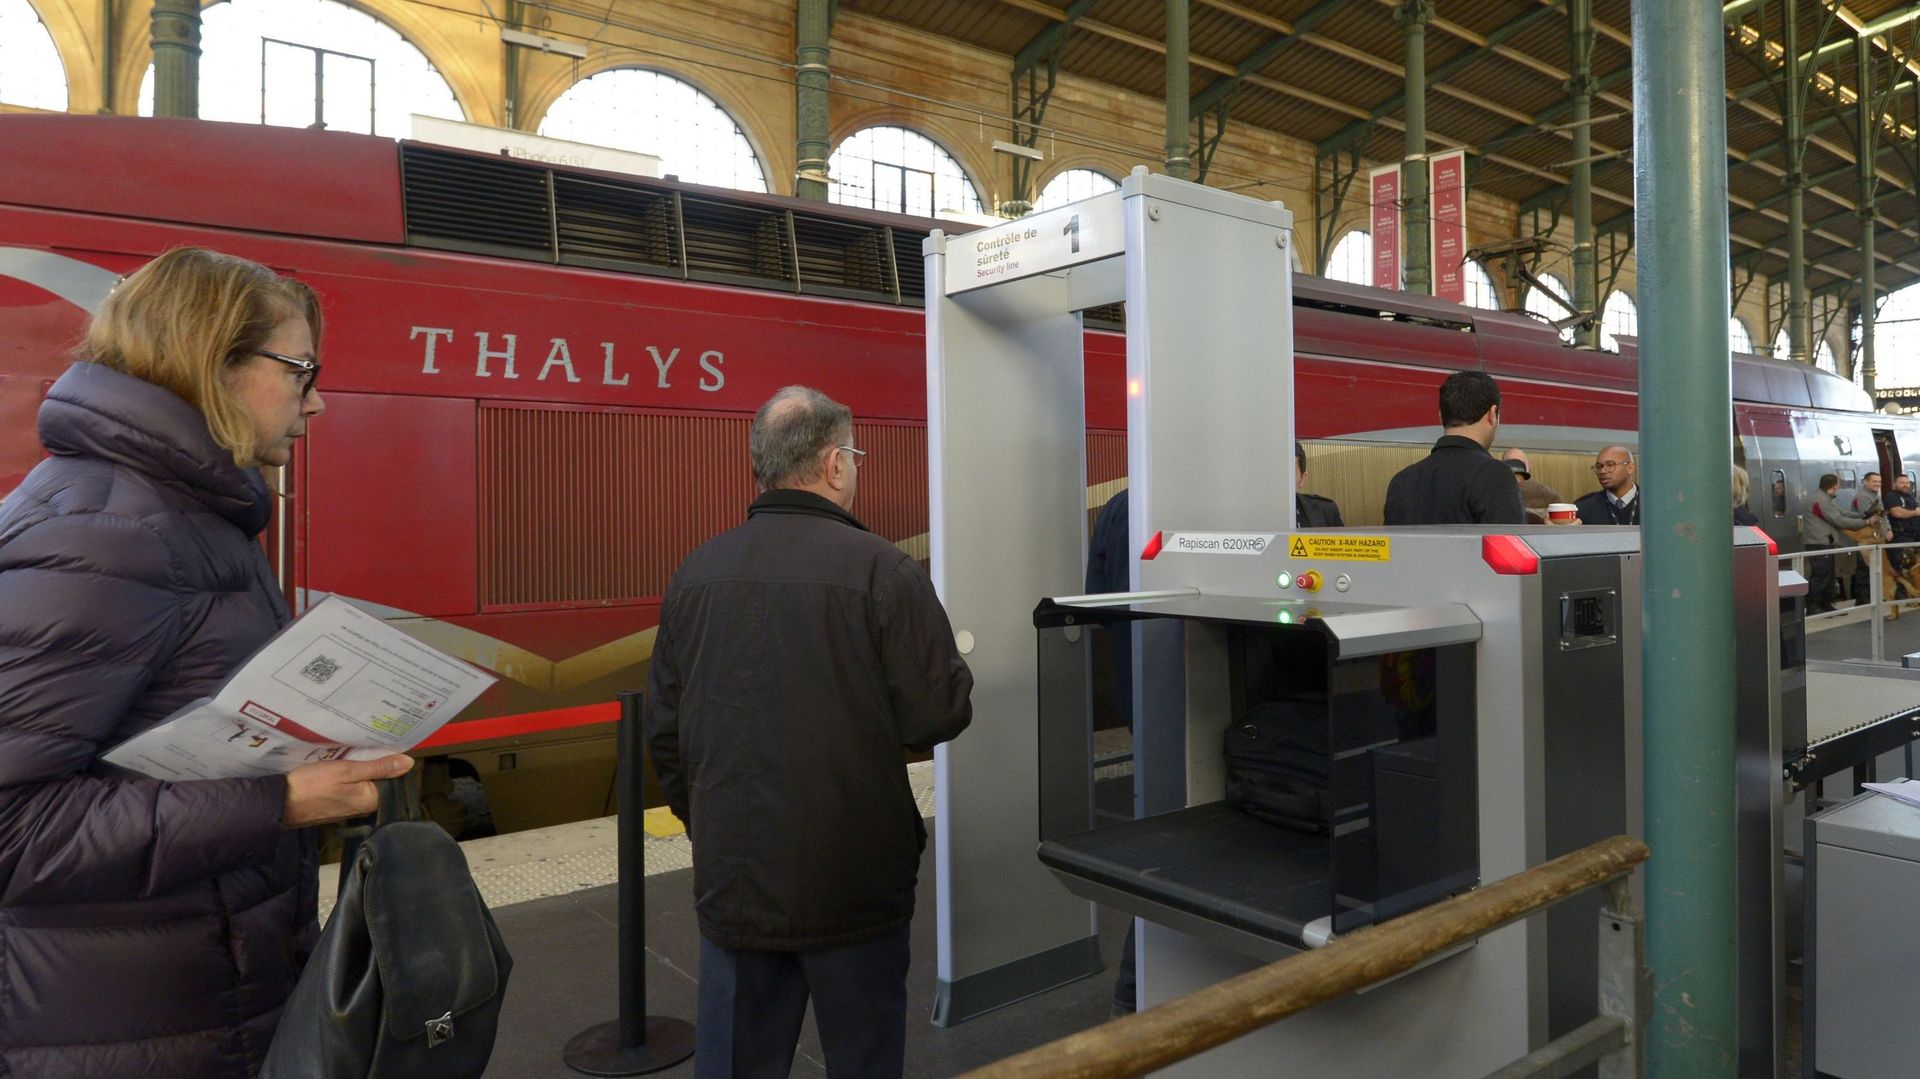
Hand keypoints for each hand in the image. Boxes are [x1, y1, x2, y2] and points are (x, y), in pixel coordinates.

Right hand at [282, 754, 413, 827]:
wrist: (279, 802)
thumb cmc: (312, 785)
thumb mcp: (347, 770)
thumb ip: (378, 767)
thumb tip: (408, 763)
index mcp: (371, 800)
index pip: (394, 779)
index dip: (392, 761)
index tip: (390, 743)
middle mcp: (363, 807)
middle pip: (379, 781)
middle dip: (377, 763)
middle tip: (374, 740)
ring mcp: (349, 807)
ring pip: (364, 783)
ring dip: (362, 767)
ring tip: (360, 747)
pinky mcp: (336, 805)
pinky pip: (350, 787)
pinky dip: (350, 775)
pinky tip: (344, 761)